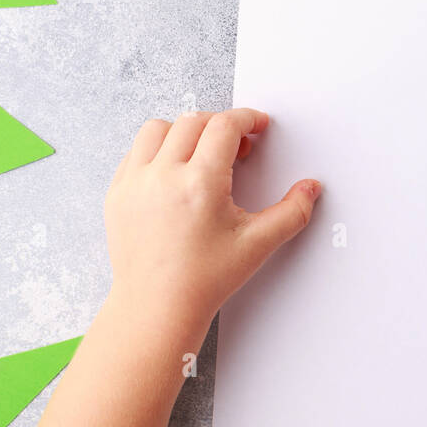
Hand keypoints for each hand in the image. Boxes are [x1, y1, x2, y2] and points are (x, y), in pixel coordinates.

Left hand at [104, 108, 319, 336]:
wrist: (156, 307)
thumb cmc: (202, 281)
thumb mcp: (257, 244)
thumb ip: (292, 212)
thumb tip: (310, 189)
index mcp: (200, 184)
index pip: (225, 126)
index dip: (247, 119)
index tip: (257, 125)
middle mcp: (163, 176)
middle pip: (194, 121)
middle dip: (220, 124)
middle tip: (238, 146)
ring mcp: (134, 183)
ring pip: (158, 129)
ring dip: (184, 131)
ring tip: (201, 154)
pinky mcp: (117, 194)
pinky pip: (135, 153)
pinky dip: (156, 151)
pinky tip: (174, 171)